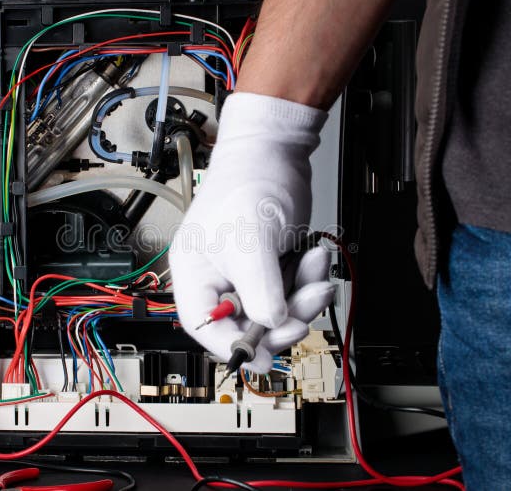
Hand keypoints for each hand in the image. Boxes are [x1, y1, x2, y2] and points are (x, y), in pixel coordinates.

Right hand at [170, 92, 336, 371]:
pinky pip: (293, 290)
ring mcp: (249, 273)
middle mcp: (220, 278)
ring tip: (314, 270)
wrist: (276, 150)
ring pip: (277, 310)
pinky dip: (309, 279)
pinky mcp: (274, 265)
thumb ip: (259, 290)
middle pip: (247, 324)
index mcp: (196, 274)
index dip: (232, 347)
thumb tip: (271, 327)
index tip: (261, 361)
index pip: (204, 326)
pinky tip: (314, 257)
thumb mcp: (250, 242)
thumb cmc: (247, 181)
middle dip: (281, 320)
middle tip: (300, 315)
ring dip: (303, 296)